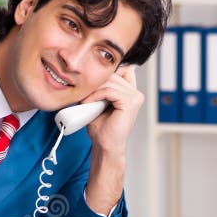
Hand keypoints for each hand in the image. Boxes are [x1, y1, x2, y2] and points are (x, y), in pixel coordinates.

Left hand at [82, 66, 143, 213]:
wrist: (104, 146)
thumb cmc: (101, 128)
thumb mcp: (99, 103)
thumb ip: (101, 88)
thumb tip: (90, 72)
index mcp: (130, 92)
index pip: (119, 69)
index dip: (103, 74)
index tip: (88, 84)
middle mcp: (135, 93)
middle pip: (113, 74)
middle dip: (95, 82)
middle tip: (82, 93)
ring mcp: (135, 97)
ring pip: (109, 82)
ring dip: (92, 90)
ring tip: (83, 100)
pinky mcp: (130, 102)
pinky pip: (109, 91)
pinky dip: (95, 95)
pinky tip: (87, 103)